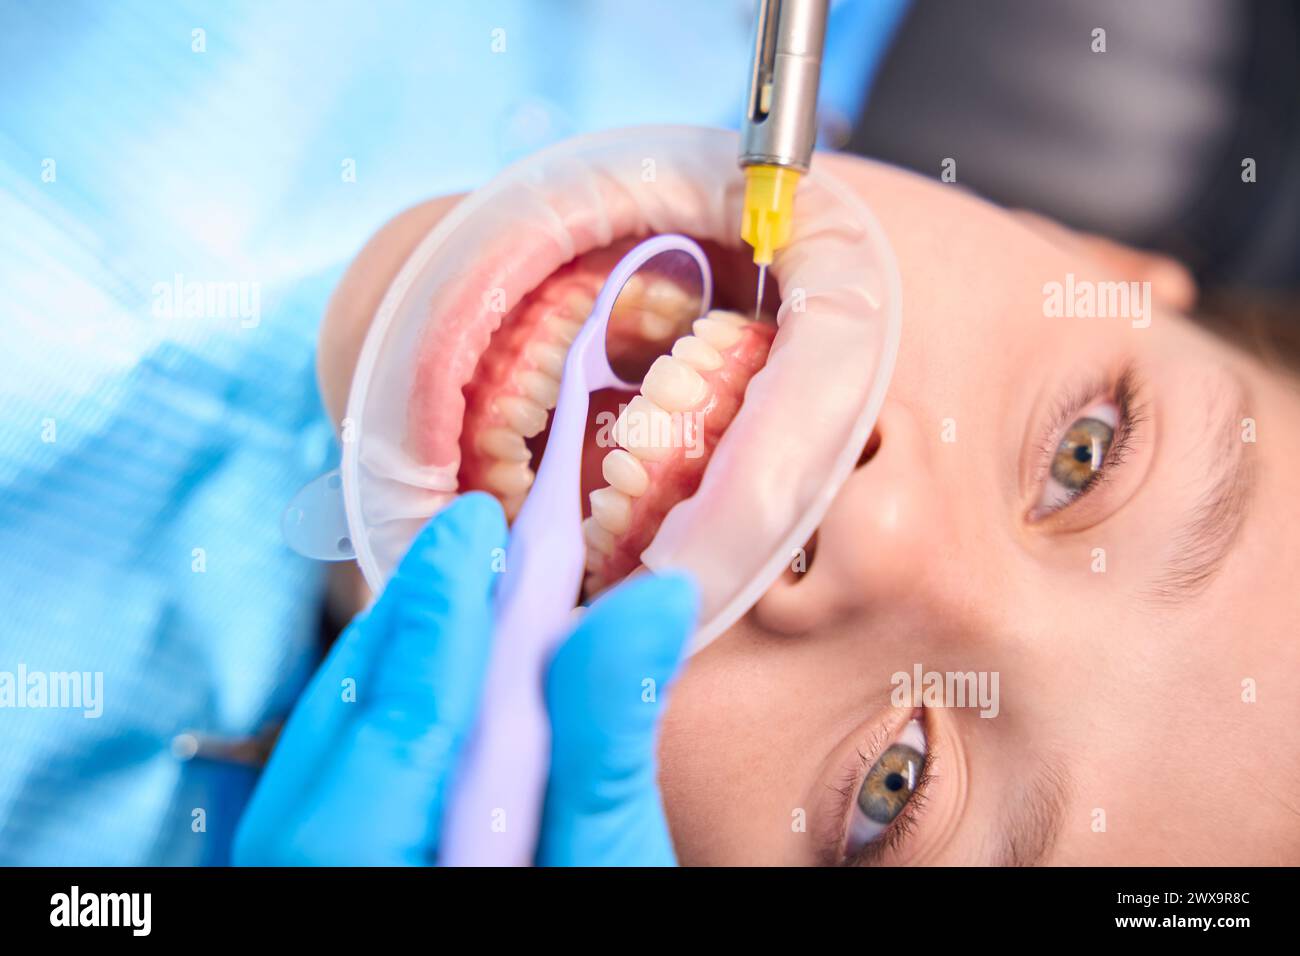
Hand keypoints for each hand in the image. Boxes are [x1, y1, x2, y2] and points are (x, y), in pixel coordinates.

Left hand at [232, 492, 697, 864]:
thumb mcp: (610, 880)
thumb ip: (606, 754)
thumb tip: (647, 600)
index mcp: (383, 882)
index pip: (397, 731)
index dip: (440, 617)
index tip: (479, 528)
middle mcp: (317, 887)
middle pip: (341, 738)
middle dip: (406, 630)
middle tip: (468, 546)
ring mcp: (312, 894)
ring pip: (321, 767)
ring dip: (388, 675)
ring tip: (449, 604)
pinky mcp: (332, 891)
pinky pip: (326, 801)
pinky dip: (377, 734)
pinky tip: (426, 708)